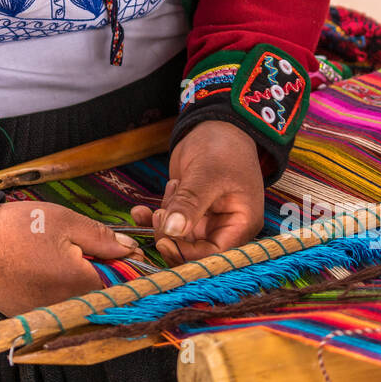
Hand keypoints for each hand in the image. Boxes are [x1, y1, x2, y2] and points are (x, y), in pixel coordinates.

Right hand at [0, 200, 139, 316]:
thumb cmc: (16, 229)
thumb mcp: (65, 221)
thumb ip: (101, 238)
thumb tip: (129, 250)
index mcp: (81, 283)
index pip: (122, 282)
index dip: (125, 265)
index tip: (119, 251)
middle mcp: (67, 307)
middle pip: (100, 294)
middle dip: (101, 273)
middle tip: (82, 249)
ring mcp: (47, 315)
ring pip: (78, 301)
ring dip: (78, 283)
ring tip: (58, 258)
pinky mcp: (29, 316)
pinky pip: (55, 307)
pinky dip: (56, 291)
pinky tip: (42, 270)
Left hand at [131, 120, 263, 262]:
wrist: (216, 125)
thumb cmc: (223, 146)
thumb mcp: (207, 173)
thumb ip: (190, 203)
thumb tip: (173, 230)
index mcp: (241, 223)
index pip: (215, 256)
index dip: (189, 254)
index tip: (165, 240)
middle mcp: (224, 227)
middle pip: (193, 252)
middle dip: (172, 237)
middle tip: (161, 214)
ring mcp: (204, 220)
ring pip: (177, 238)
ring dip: (163, 222)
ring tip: (172, 188)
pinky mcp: (186, 212)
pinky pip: (167, 224)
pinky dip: (152, 219)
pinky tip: (139, 211)